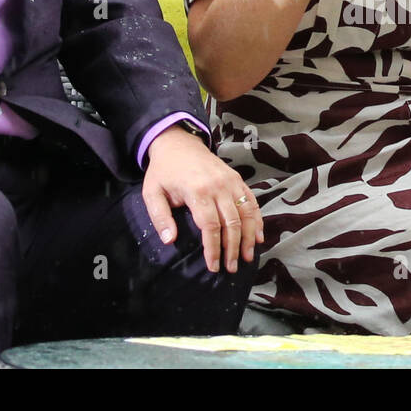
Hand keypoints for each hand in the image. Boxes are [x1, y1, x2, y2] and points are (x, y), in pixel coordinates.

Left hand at [142, 125, 261, 274]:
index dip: (214, 249)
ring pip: (246, 213)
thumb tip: (170, 241)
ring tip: (247, 257)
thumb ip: (160, 217)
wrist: (177, 142)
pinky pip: (251, 200)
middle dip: (233, 249)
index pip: (210, 226)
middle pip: (231, 223)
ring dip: (248, 237)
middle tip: (231, 268)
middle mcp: (218, 186)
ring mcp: (230, 181)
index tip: (213, 266)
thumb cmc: (164, 170)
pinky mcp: (237, 178)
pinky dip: (257, 219)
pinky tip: (258, 236)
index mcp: (197, 191)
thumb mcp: (152, 192)